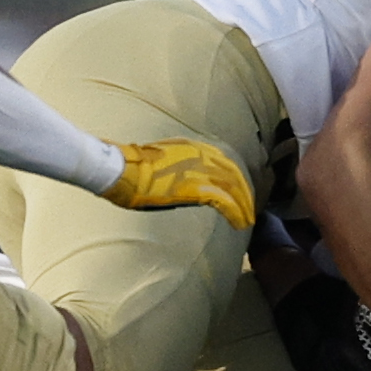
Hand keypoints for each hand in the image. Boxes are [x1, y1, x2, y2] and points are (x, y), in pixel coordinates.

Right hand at [101, 138, 254, 230]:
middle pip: (232, 174)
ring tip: (246, 220)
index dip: (232, 178)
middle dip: (242, 192)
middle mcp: (201, 155)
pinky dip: (236, 212)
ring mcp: (201, 170)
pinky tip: (240, 223)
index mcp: (191, 147)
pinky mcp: (198, 188)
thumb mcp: (159, 160)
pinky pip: (226, 201)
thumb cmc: (131, 168)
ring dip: (243, 205)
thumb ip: (176, 168)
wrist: (122, 169)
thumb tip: (181, 182)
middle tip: (248, 208)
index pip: (221, 162)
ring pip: (233, 187)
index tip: (236, 191)